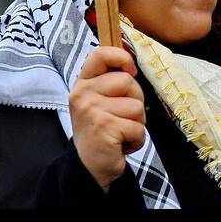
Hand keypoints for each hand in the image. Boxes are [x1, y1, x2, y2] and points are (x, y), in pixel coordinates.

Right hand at [70, 46, 145, 191]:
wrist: (89, 167)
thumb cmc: (101, 130)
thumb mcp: (100, 101)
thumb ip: (111, 81)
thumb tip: (131, 63)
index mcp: (83, 83)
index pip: (100, 54)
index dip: (121, 57)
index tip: (130, 69)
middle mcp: (83, 94)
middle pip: (128, 81)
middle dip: (135, 101)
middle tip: (121, 118)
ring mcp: (92, 110)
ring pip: (137, 106)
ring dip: (136, 123)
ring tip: (120, 132)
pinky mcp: (104, 127)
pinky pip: (138, 127)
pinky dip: (137, 139)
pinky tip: (121, 145)